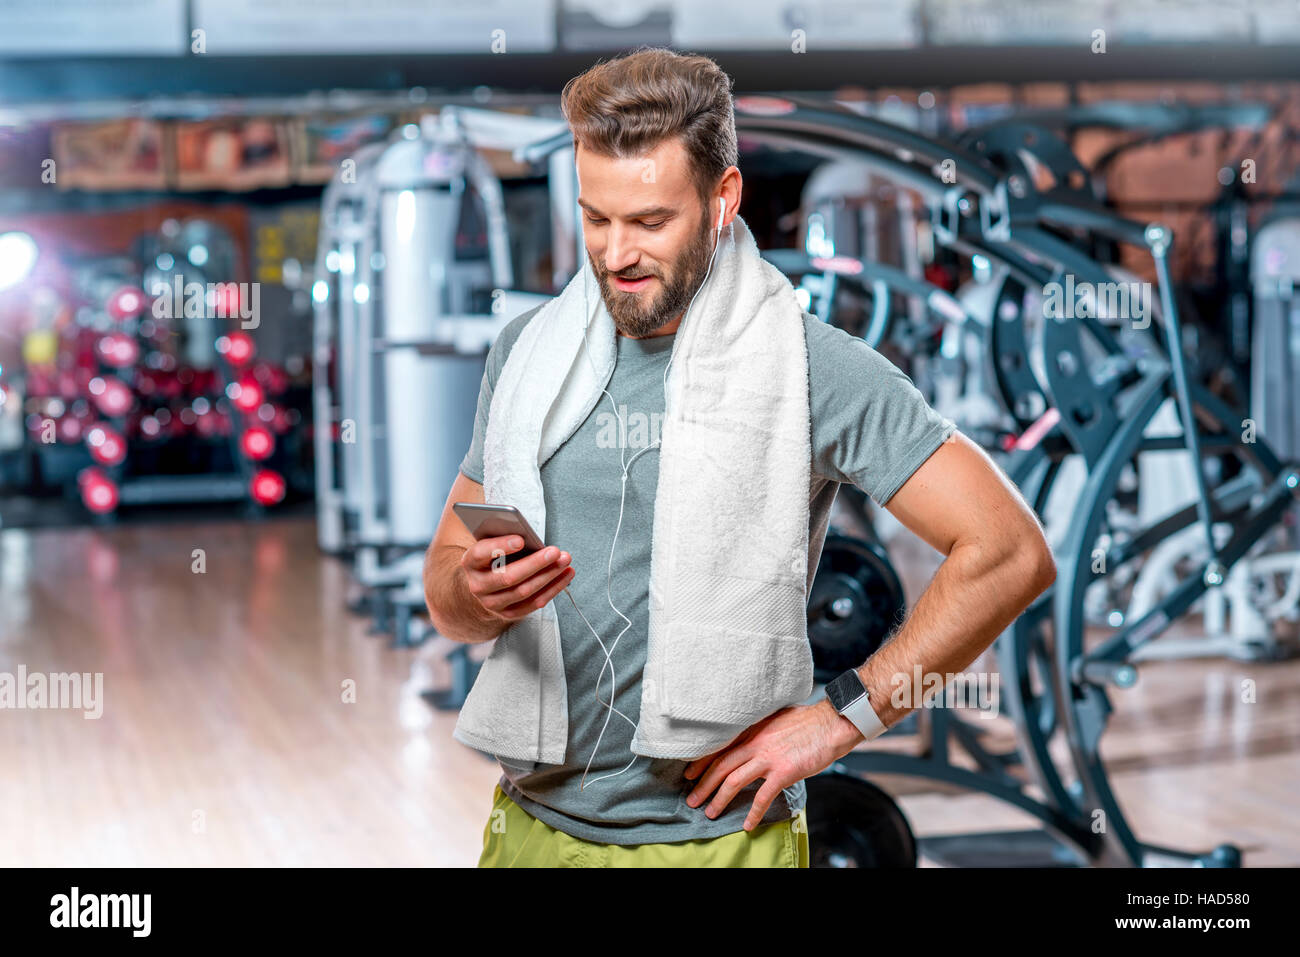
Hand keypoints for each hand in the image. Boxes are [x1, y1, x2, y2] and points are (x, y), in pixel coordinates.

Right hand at [461, 535, 573, 622]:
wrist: (483, 586)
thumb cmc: (493, 557)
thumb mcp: (491, 544)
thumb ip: (504, 538)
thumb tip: (530, 537)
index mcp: (470, 562)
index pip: (481, 554)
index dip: (500, 546)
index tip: (521, 539)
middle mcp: (478, 586)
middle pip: (508, 577)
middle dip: (535, 563)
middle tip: (555, 551)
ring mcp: (492, 603)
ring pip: (524, 591)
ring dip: (548, 576)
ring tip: (565, 561)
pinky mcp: (509, 614)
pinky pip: (534, 603)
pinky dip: (553, 588)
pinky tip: (566, 575)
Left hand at [682, 699, 863, 830]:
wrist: (832, 724)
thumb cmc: (809, 721)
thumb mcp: (776, 717)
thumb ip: (760, 727)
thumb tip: (752, 734)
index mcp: (752, 728)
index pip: (720, 747)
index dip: (701, 762)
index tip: (689, 773)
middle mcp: (755, 742)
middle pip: (721, 765)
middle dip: (703, 784)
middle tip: (691, 799)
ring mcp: (768, 757)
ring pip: (734, 780)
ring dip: (719, 799)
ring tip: (709, 812)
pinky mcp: (783, 771)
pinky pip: (762, 796)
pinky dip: (753, 813)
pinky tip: (748, 824)